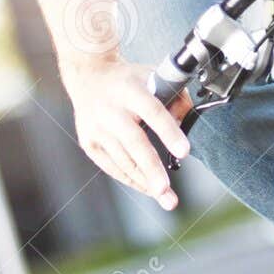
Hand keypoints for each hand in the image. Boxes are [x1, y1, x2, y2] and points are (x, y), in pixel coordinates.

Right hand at [66, 59, 190, 209]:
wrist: (88, 78)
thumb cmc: (127, 80)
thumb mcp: (153, 76)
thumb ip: (175, 97)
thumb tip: (186, 123)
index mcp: (130, 89)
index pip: (153, 111)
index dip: (169, 132)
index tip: (184, 151)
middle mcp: (110, 109)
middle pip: (133, 141)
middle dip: (151, 168)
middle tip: (165, 189)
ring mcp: (96, 127)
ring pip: (123, 159)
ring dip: (145, 181)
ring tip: (166, 197)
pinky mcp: (88, 142)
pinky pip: (112, 166)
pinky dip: (130, 179)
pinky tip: (147, 188)